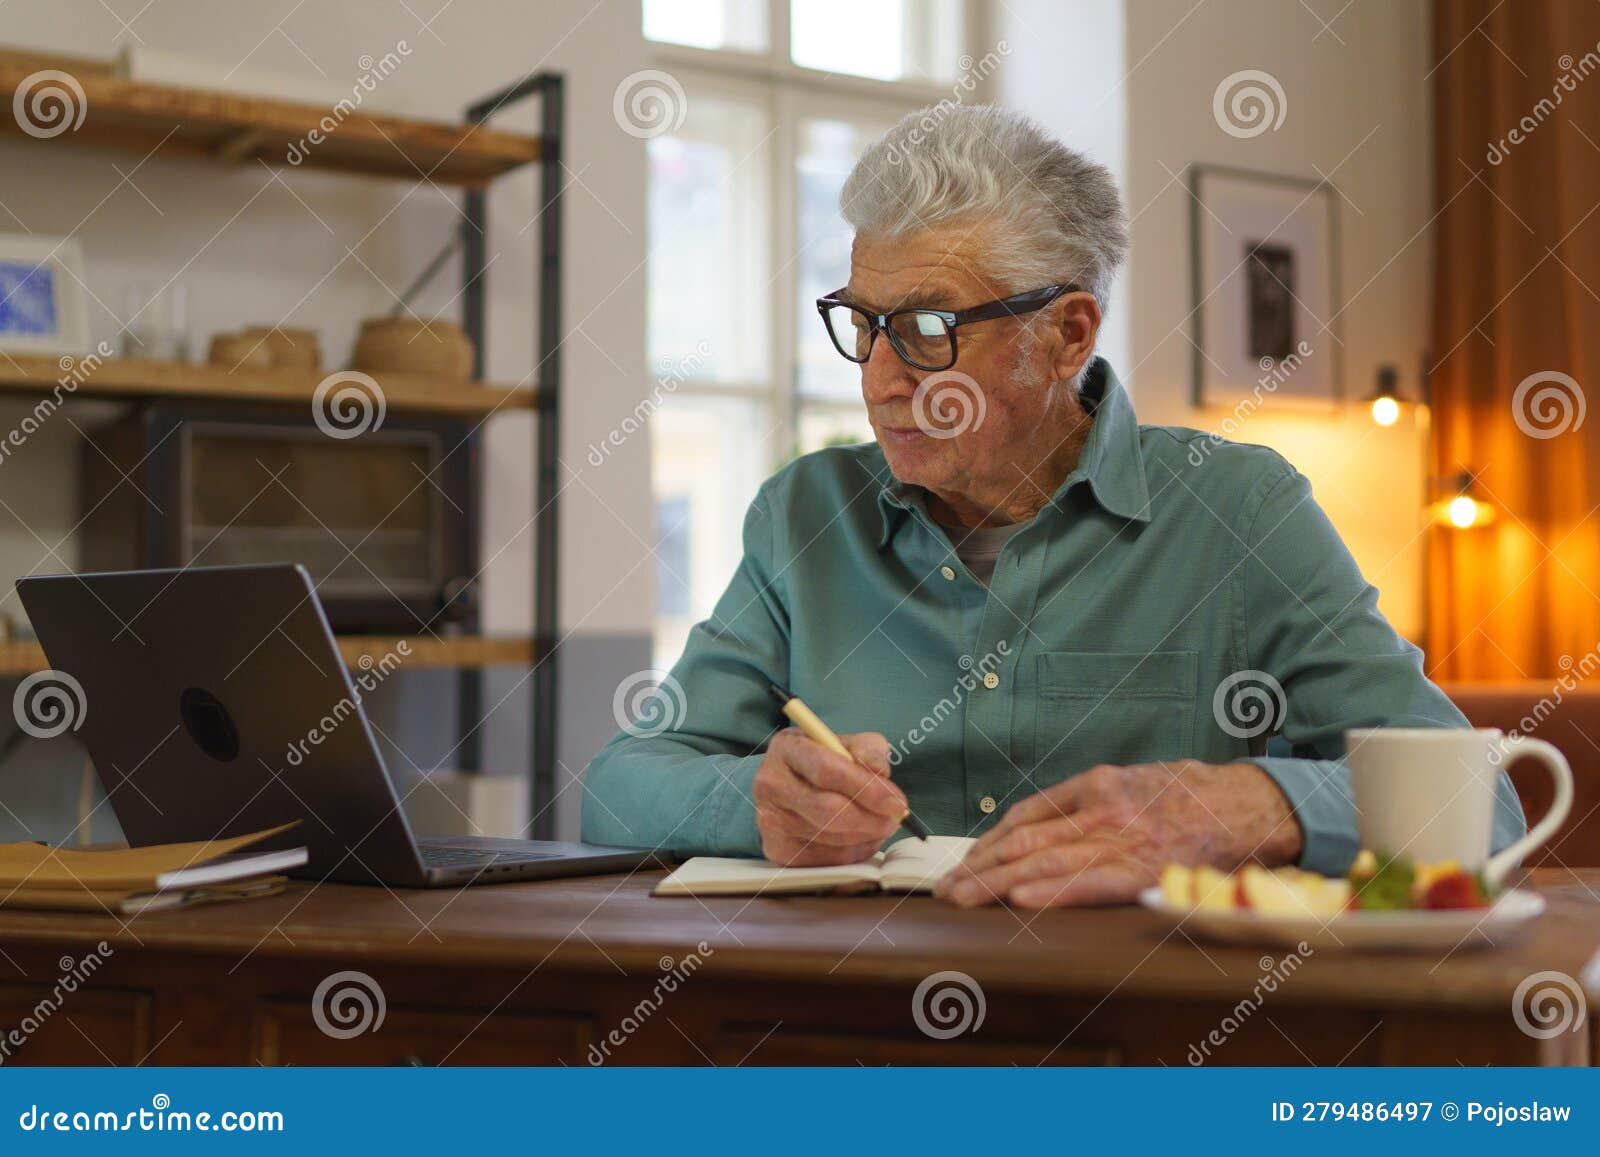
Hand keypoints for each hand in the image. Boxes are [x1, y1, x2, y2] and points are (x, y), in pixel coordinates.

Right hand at [753, 728, 907, 865]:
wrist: (786, 786)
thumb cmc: (820, 762)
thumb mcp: (843, 743)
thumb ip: (868, 749)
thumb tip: (880, 772)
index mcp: (787, 748)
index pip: (826, 769)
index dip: (866, 788)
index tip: (895, 801)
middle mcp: (771, 783)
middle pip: (829, 810)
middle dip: (871, 818)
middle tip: (895, 818)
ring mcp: (770, 819)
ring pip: (831, 838)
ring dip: (866, 835)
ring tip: (880, 824)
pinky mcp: (777, 849)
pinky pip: (827, 859)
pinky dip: (854, 851)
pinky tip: (861, 837)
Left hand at [934, 760, 1303, 907]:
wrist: (1250, 804)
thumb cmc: (1193, 797)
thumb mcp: (1133, 782)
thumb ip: (1089, 803)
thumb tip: (1039, 829)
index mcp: (1096, 784)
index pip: (1026, 814)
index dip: (990, 841)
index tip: (966, 861)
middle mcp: (1102, 808)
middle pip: (1026, 838)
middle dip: (981, 866)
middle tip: (947, 888)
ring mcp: (1122, 836)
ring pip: (1045, 859)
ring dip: (997, 882)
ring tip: (964, 898)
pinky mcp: (1146, 865)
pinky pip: (1091, 880)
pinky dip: (1053, 890)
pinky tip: (1020, 898)